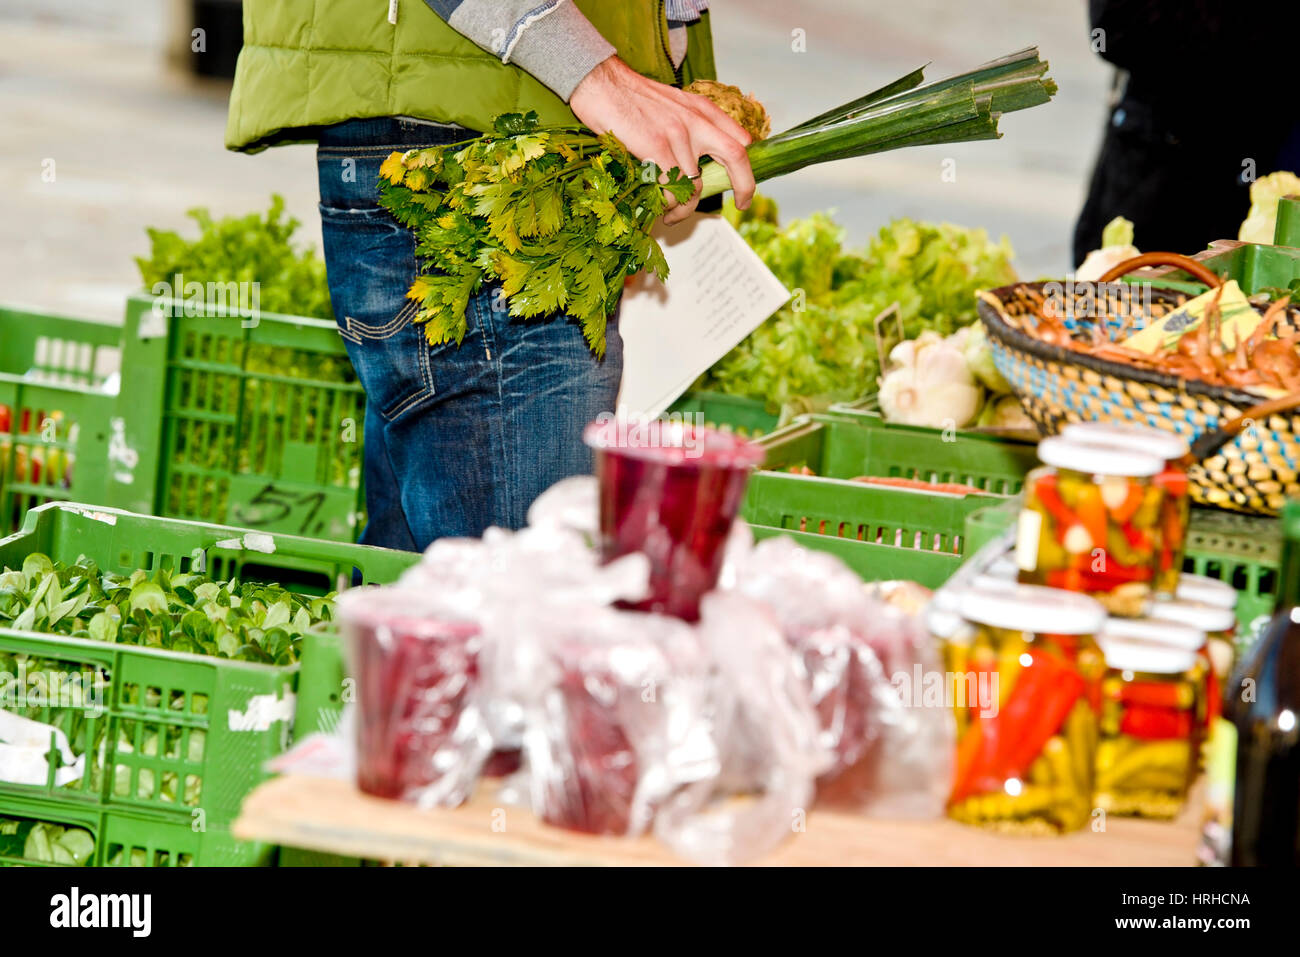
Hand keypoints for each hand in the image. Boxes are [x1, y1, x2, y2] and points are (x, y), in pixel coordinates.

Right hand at [570, 56, 753, 224]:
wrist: (600, 82)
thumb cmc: (630, 98)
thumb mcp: (671, 105)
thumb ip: (690, 127)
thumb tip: (698, 163)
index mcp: (702, 110)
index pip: (740, 139)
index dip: (748, 165)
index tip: (745, 183)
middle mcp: (696, 121)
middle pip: (737, 157)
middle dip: (745, 187)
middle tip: (742, 204)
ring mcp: (678, 134)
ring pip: (695, 184)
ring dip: (685, 207)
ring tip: (672, 215)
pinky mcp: (657, 147)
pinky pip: (672, 187)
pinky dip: (667, 204)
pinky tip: (659, 206)